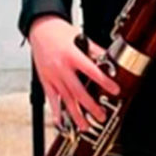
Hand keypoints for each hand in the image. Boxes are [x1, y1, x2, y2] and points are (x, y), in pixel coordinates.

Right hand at [28, 16, 119, 131]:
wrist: (40, 29)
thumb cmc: (60, 32)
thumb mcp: (81, 38)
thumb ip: (95, 51)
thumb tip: (110, 62)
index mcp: (72, 55)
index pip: (91, 71)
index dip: (104, 81)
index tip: (115, 90)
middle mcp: (61, 68)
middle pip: (78, 91)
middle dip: (90, 106)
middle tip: (101, 116)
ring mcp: (52, 76)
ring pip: (65, 99)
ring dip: (76, 114)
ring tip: (85, 126)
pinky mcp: (45, 80)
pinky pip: (51, 99)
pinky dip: (56, 112)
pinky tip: (61, 122)